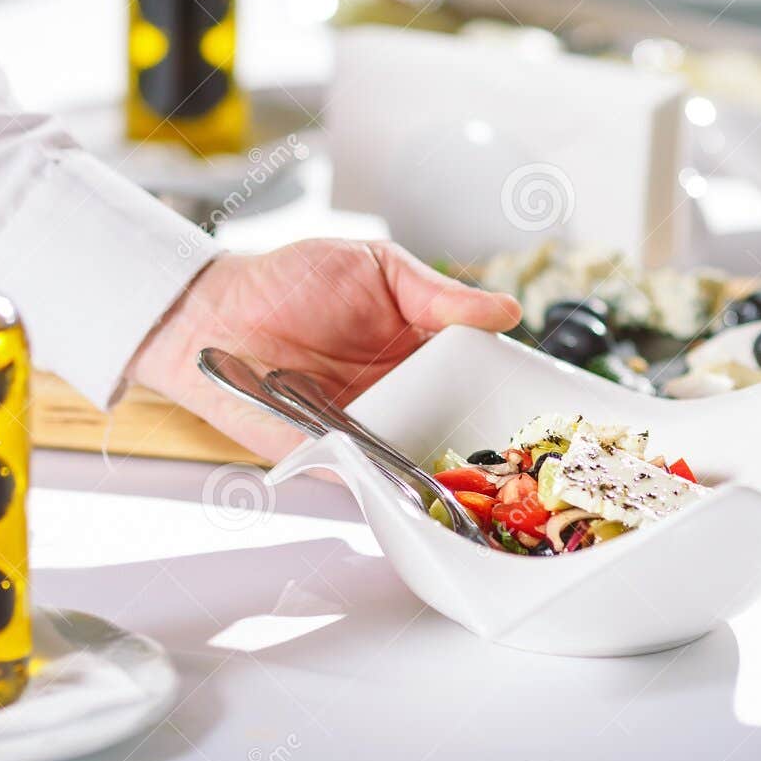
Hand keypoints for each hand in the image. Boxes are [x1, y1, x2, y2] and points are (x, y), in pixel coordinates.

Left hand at [127, 240, 520, 460]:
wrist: (214, 312)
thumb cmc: (291, 281)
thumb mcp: (376, 267)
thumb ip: (437, 294)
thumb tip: (506, 311)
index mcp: (419, 350)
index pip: (478, 376)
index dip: (510, 389)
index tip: (545, 400)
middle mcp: (401, 395)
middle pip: (459, 427)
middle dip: (493, 442)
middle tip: (531, 453)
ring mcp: (369, 430)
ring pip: (423, 461)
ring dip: (453, 473)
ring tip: (491, 484)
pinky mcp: (331, 457)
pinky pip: (372, 482)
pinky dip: (395, 489)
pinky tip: (422, 494)